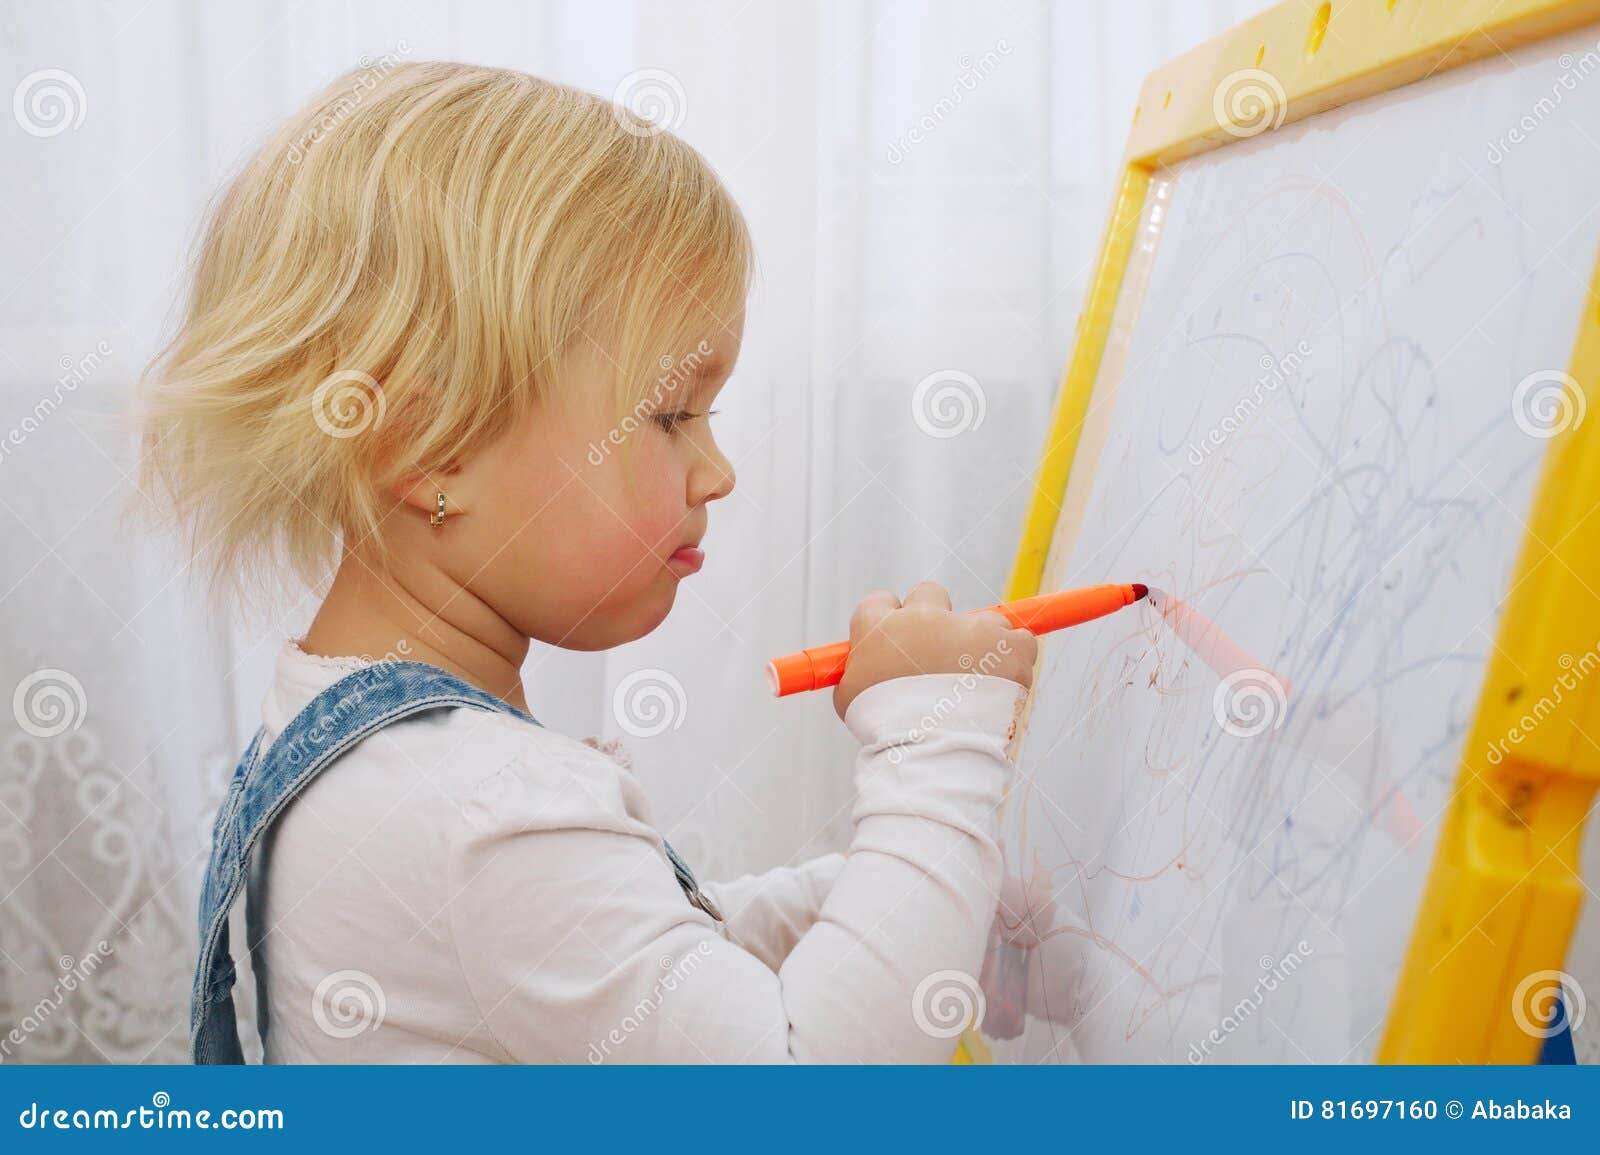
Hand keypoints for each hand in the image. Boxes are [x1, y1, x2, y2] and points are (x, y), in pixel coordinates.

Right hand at [832, 581, 1037, 719]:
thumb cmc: (887, 730)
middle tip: (943, 654)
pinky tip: (1005, 686)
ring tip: (978, 687)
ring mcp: (969, 627)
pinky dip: (1014, 659)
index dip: (892, 619)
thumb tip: (860, 668)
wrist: (934, 751)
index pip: (882, 601)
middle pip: (930, 594)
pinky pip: (1018, 640)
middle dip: (938, 619)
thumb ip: (856, 673)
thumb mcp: (850, 699)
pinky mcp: (1007, 643)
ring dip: (981, 645)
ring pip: (981, 621)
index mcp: (880, 626)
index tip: (901, 638)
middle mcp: (923, 616)